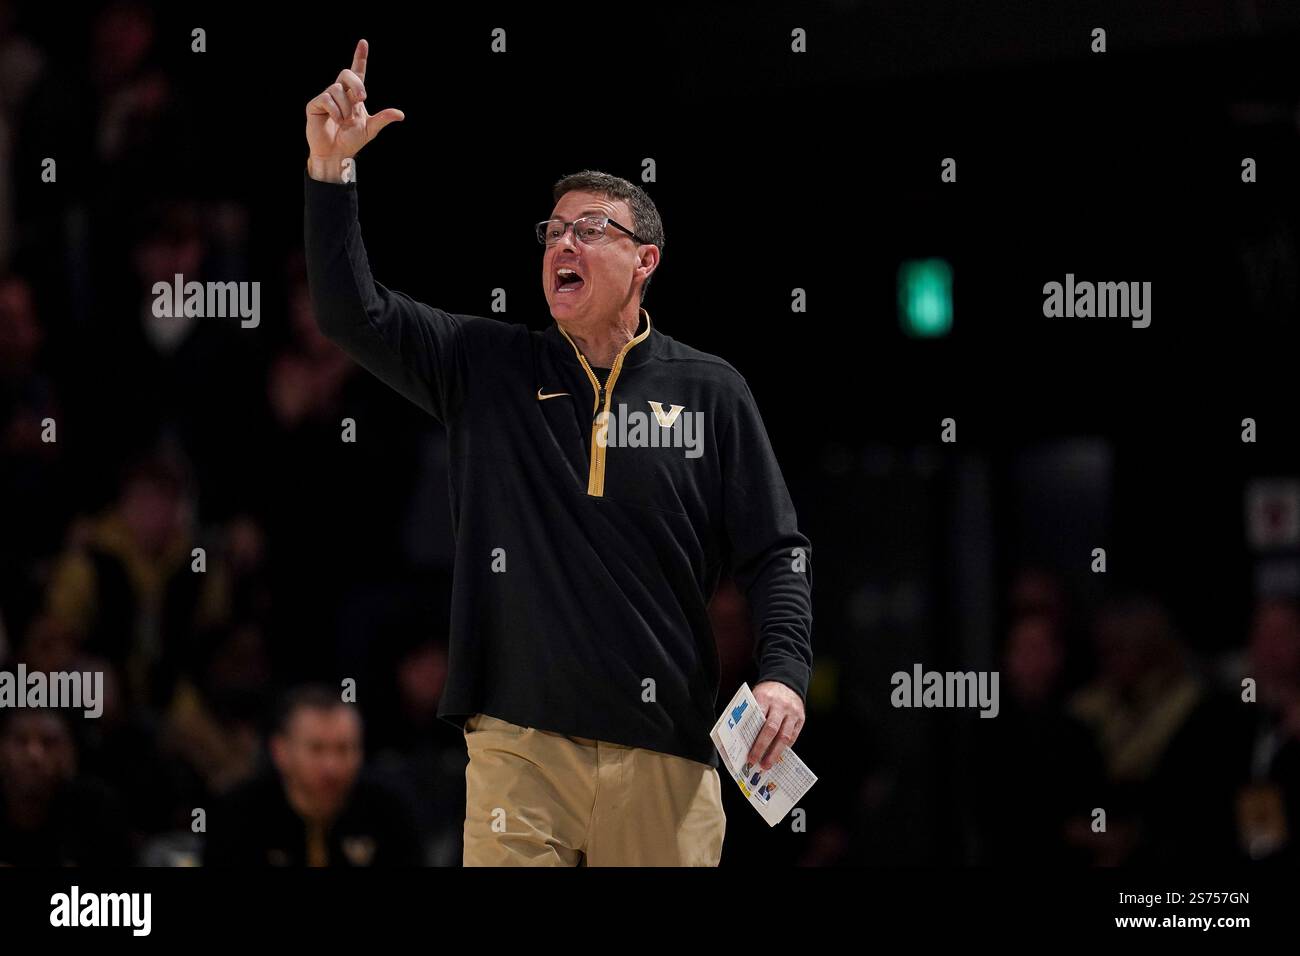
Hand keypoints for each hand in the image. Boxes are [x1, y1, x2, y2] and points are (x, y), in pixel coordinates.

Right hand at [305, 39, 404, 180]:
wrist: (335, 154)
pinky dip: (335, 111)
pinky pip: (326, 99)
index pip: (357, 72)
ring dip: (345, 108)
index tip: (363, 42)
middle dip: (356, 84)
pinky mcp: (315, 104)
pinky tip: (335, 121)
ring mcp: (327, 97)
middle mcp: (340, 93)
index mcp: (354, 96)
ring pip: (337, 89)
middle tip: (362, 98)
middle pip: (346, 73)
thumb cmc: (351, 141)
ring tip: (344, 121)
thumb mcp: (370, 129)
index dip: (360, 57)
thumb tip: (400, 114)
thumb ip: (383, 119)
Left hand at [746, 680, 804, 770]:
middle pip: (771, 729)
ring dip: (775, 753)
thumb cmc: (767, 693)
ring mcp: (792, 712)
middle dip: (762, 747)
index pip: (756, 718)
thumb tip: (742, 739)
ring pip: (784, 735)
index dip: (751, 735)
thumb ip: (751, 714)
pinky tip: (778, 755)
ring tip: (767, 764)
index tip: (744, 749)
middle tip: (754, 761)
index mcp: (764, 697)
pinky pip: (793, 735)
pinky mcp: (800, 718)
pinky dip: (785, 747)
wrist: (787, 681)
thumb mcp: (755, 696)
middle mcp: (780, 705)